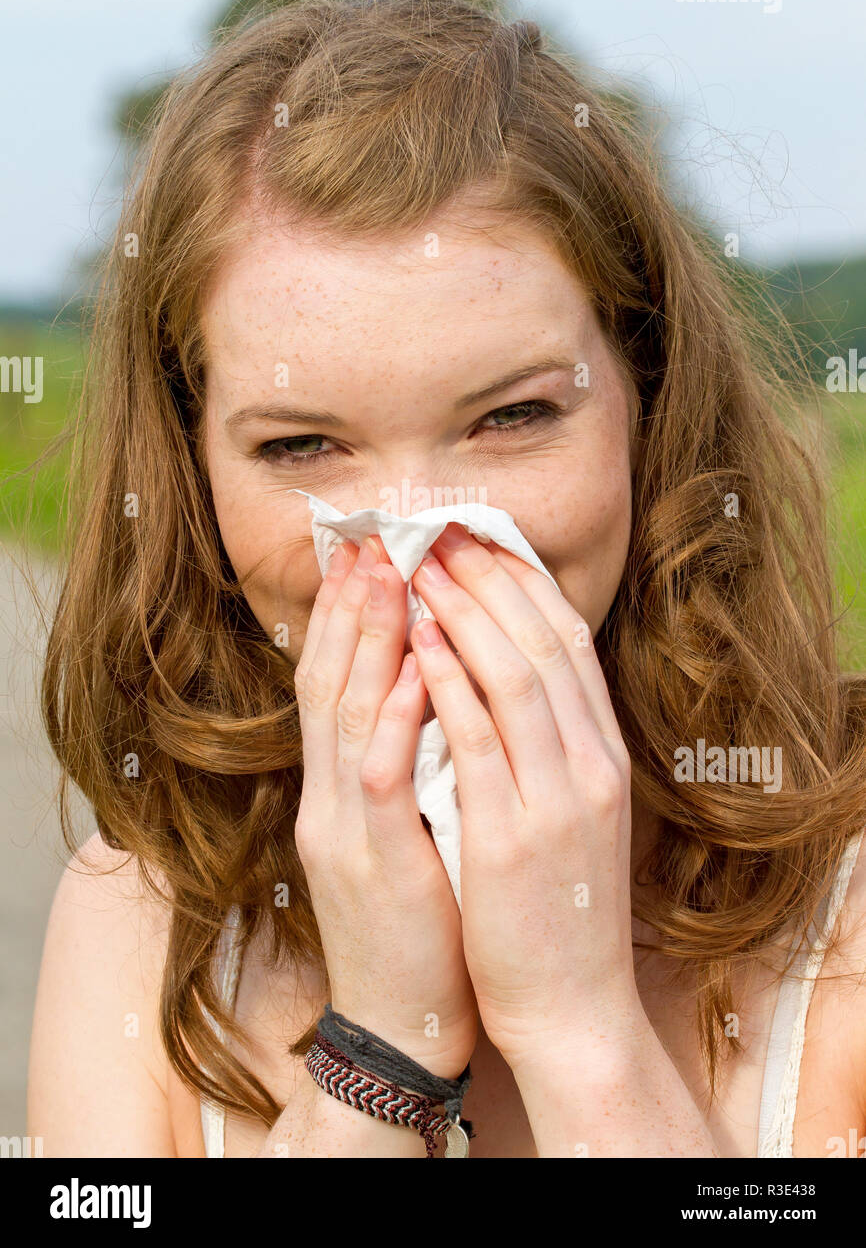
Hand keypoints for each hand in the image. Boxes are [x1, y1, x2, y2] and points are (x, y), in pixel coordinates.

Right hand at [294, 533, 477, 1079]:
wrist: (403, 1026)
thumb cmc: (419, 927)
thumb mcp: (402, 835)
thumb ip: (404, 768)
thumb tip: (430, 695)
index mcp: (339, 793)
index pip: (333, 685)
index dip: (345, 617)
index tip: (367, 556)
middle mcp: (330, 801)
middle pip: (329, 682)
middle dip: (351, 606)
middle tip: (373, 539)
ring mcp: (347, 830)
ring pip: (348, 714)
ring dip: (369, 638)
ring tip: (391, 573)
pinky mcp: (378, 863)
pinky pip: (384, 777)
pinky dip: (398, 716)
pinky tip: (418, 667)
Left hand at [409, 524, 643, 1068]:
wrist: (573, 1009)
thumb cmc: (559, 911)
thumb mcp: (572, 816)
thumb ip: (552, 750)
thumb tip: (514, 682)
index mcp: (603, 757)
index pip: (567, 643)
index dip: (523, 582)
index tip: (481, 536)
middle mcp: (591, 765)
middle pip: (543, 642)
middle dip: (490, 576)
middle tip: (443, 528)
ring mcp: (558, 798)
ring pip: (515, 674)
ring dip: (465, 609)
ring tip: (421, 562)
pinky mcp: (513, 835)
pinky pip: (478, 737)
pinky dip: (451, 680)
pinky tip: (422, 638)